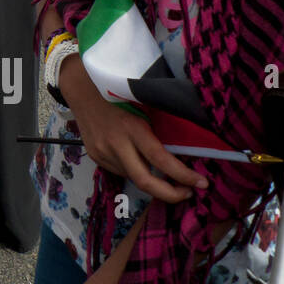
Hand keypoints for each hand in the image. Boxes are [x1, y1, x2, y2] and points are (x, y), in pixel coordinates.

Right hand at [60, 56, 207, 204]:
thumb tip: (181, 153)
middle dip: (170, 194)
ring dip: (152, 181)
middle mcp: (115, 144)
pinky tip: (140, 163)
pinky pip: (120, 171)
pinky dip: (134, 171)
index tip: (203, 183)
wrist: (81, 89)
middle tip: (188, 193)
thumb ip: (156, 129)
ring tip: (167, 177)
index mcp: (131, 127)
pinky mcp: (95, 156)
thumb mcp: (143, 105)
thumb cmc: (119, 92)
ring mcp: (102, 152)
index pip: (160, 159)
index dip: (183, 176)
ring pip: (132, 177)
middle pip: (144, 181)